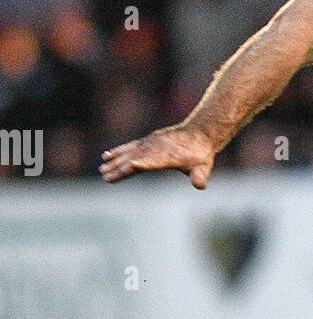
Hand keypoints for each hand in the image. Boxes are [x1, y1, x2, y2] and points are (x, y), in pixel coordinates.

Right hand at [100, 126, 215, 188]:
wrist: (199, 134)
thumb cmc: (201, 154)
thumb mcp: (204, 166)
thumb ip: (200, 176)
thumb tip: (199, 185)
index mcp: (168, 156)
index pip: (152, 161)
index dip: (142, 164)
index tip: (130, 166)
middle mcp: (156, 148)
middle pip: (135, 159)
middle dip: (121, 168)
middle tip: (106, 176)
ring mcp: (150, 143)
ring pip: (129, 153)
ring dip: (115, 161)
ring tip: (102, 170)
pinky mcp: (147, 141)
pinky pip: (130, 147)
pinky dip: (118, 151)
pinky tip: (107, 156)